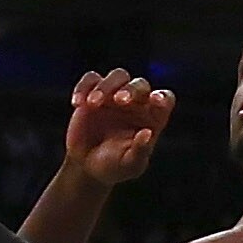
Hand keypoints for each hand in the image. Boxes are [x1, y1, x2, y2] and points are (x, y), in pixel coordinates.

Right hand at [64, 70, 173, 186]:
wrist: (87, 166)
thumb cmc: (115, 167)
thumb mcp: (129, 165)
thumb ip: (140, 151)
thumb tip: (147, 133)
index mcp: (153, 117)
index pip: (165, 99)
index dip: (162, 98)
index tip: (154, 101)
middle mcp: (137, 102)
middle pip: (140, 84)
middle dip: (131, 90)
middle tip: (119, 100)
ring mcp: (115, 94)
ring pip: (118, 76)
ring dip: (107, 86)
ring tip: (92, 103)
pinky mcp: (93, 92)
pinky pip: (91, 79)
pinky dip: (84, 87)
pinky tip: (77, 103)